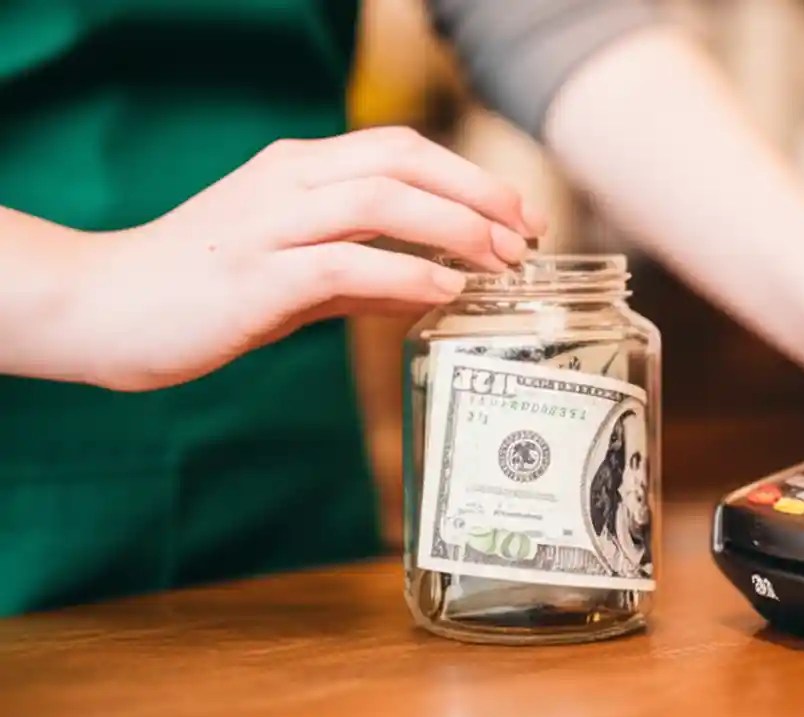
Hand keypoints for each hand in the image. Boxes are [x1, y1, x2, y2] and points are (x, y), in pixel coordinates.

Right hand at [52, 126, 546, 390]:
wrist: (104, 308)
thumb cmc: (201, 289)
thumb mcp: (291, 269)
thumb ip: (358, 272)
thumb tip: (430, 286)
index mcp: (297, 168)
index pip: (400, 148)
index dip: (469, 176)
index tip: (517, 213)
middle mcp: (287, 182)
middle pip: (403, 161)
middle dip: (478, 194)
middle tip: (527, 235)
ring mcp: (269, 225)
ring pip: (381, 200)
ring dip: (455, 227)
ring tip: (500, 262)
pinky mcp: (255, 278)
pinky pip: (345, 264)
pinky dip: (404, 275)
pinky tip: (444, 293)